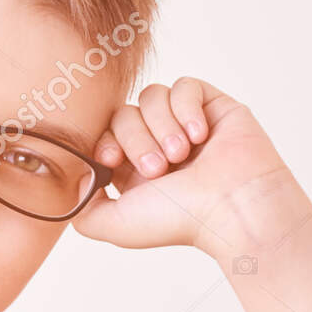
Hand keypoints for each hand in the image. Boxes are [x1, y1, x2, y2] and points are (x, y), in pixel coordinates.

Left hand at [73, 77, 310, 259]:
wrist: (233, 208)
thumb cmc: (181, 221)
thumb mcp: (114, 225)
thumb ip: (82, 210)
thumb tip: (78, 176)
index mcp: (135, 169)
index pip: (103, 134)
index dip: (103, 140)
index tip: (110, 158)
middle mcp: (158, 144)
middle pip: (124, 113)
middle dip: (136, 139)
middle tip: (159, 168)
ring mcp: (185, 123)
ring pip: (151, 97)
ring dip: (162, 126)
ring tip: (182, 154)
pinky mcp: (212, 106)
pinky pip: (184, 86)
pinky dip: (186, 108)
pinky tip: (200, 135)